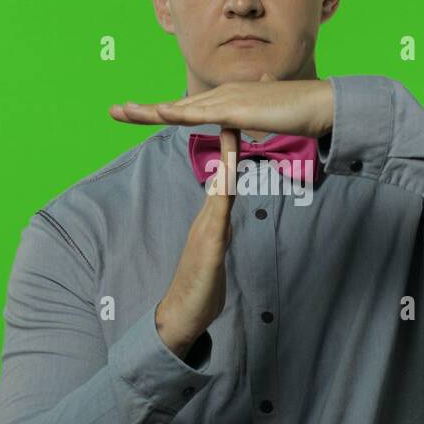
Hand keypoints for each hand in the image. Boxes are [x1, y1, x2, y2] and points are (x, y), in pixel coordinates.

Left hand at [109, 76, 333, 138]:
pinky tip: (160, 113)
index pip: (187, 107)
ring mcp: (229, 100)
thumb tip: (256, 113)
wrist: (320, 104)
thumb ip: (258, 115)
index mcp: (228, 98)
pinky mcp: (237, 110)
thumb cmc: (299, 110)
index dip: (161, 111)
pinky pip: (202, 113)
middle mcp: (223, 94)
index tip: (138, 113)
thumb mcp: (270, 116)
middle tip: (114, 111)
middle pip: (176, 105)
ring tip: (122, 111)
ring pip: (181, 107)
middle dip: (144, 109)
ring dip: (150, 110)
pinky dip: (178, 113)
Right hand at [154, 125, 238, 359]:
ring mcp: (206, 229)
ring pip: (220, 186)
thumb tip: (225, 214)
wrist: (182, 316)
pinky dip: (223, 194)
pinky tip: (229, 178)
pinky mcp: (208, 245)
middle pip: (223, 171)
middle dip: (230, 139)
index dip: (233, 148)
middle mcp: (208, 216)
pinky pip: (218, 215)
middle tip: (236, 107)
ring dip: (226, 157)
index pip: (226, 176)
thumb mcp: (216, 251)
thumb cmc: (202, 287)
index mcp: (213, 217)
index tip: (240, 120)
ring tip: (231, 127)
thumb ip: (220, 229)